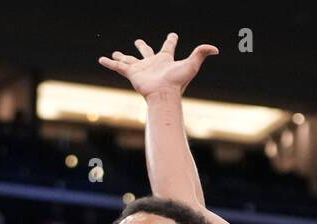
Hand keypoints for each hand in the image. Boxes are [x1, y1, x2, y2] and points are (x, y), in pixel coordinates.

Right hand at [98, 33, 218, 98]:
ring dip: (121, 57)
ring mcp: (141, 69)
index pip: (168, 46)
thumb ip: (202, 53)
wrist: (164, 95)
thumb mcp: (191, 64)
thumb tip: (216, 49)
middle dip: (142, 46)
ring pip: (129, 60)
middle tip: (138, 41)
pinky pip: (118, 67)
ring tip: (115, 53)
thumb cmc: (177, 82)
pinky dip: (109, 63)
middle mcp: (152, 63)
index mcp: (165, 59)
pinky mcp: (132, 74)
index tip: (173, 35)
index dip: (171, 40)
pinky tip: (101, 59)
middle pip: (146, 52)